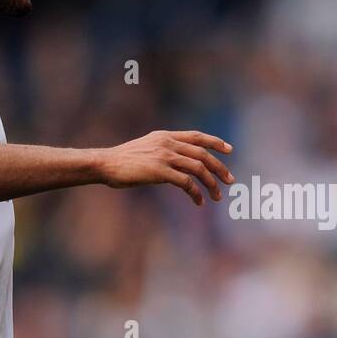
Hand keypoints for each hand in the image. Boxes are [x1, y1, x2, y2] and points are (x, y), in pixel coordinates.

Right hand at [99, 130, 233, 205]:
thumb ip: (164, 151)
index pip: (196, 136)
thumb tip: (180, 164)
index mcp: (165, 136)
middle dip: (219, 167)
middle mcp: (167, 143)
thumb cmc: (124, 160)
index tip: (229, 150)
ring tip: (217, 196)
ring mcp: (164, 156)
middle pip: (202, 153)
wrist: (106, 164)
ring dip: (211, 183)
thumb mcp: (147, 148)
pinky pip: (186, 182)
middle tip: (230, 180)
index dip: (215, 142)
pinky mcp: (160, 171)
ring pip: (198, 167)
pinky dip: (196, 193)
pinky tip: (198, 202)